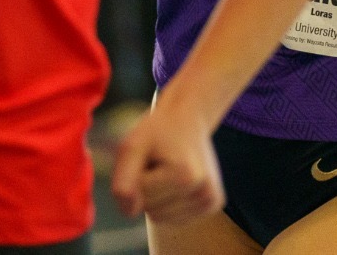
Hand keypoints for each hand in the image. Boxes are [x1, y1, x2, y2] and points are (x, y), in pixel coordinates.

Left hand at [110, 92, 223, 224]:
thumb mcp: (132, 147)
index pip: (140, 194)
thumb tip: (130, 212)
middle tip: (159, 162)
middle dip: (147, 187)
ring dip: (156, 196)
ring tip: (167, 171)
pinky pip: (172, 219)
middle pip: (150, 209)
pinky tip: (177, 181)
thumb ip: (123, 180)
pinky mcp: (213, 204)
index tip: (152, 154)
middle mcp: (203, 191)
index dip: (138, 173)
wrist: (189, 118)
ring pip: (160, 217)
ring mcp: (210, 200)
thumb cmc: (158, 132)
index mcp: (185, 176)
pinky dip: (168, 203)